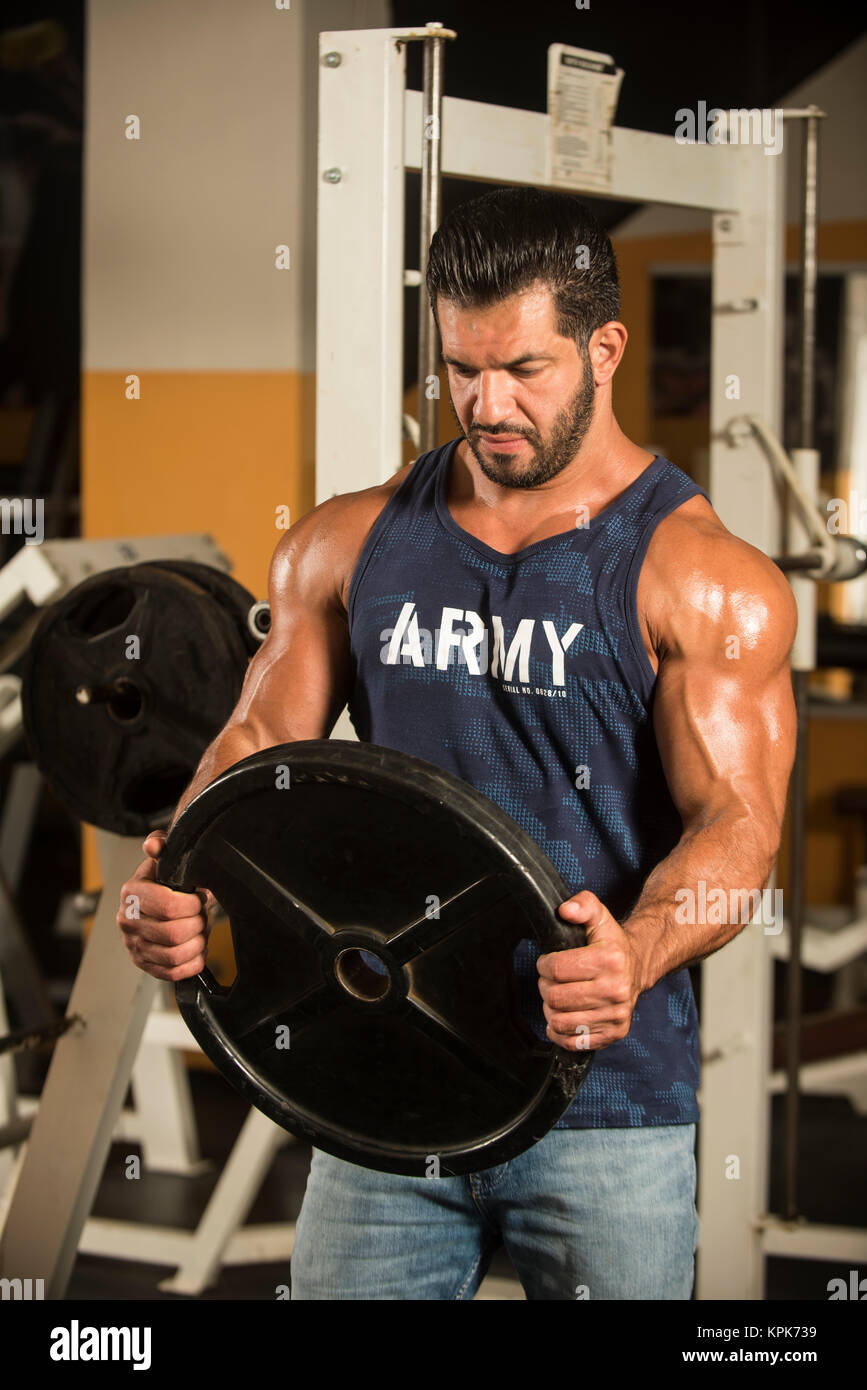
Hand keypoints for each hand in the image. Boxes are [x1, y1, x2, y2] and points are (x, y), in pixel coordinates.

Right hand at [116, 830, 215, 981]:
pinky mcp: (143, 963)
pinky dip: (191, 963)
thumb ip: (161, 845)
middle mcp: (128, 920)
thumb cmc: (164, 879)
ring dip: (197, 944)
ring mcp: (133, 944)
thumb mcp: (164, 857)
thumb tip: (153, 846)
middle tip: (202, 916)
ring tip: (200, 931)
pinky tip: (196, 949)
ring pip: (174, 956)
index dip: (192, 904)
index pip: (168, 906)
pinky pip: (171, 973)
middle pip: (173, 934)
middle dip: (197, 925)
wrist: (157, 901)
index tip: (199, 898)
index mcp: (132, 893)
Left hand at [537, 891, 644, 1051]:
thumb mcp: (599, 916)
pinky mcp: (614, 1033)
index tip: (548, 962)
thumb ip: (582, 905)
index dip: (544, 964)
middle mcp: (616, 990)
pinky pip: (573, 1042)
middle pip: (556, 997)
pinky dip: (561, 1032)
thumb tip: (565, 910)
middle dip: (545, 987)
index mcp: (610, 960)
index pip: (557, 968)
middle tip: (552, 981)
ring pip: (560, 1022)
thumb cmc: (613, 944)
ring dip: (552, 1009)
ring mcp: (616, 1015)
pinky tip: (565, 1016)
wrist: (639, 966)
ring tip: (559, 997)